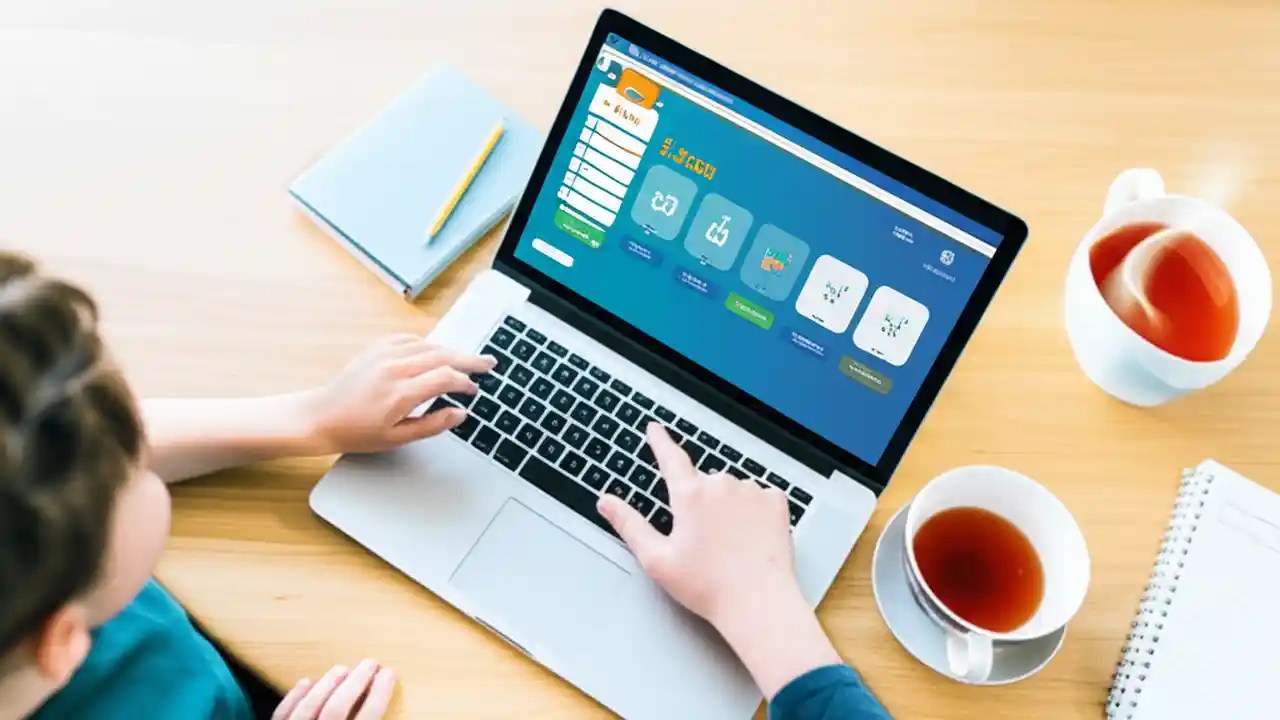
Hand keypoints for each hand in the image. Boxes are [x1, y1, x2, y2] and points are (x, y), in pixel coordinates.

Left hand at [272, 659, 395, 719]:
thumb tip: (380, 704)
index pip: (368, 717)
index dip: (381, 694)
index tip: (389, 674)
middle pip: (337, 708)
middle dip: (356, 682)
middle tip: (370, 663)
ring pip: (309, 708)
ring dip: (327, 684)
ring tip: (341, 668)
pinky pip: (283, 715)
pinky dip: (294, 698)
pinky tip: (305, 682)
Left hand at [301, 335, 495, 453]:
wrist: (321, 417)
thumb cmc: (357, 431)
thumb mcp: (397, 438)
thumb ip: (432, 425)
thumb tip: (459, 413)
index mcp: (400, 392)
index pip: (446, 378)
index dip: (465, 384)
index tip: (473, 391)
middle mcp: (394, 368)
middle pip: (442, 356)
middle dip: (468, 360)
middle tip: (488, 364)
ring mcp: (384, 355)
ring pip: (428, 345)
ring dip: (451, 351)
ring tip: (467, 359)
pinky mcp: (376, 349)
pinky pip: (409, 340)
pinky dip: (427, 344)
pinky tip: (436, 351)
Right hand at [596, 423, 796, 627]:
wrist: (759, 603)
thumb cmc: (709, 587)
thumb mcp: (657, 559)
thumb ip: (629, 524)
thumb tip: (606, 502)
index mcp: (691, 496)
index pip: (670, 457)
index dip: (660, 442)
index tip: (655, 429)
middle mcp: (722, 485)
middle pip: (703, 484)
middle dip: (700, 505)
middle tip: (703, 542)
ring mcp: (752, 491)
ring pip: (731, 491)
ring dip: (727, 509)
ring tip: (729, 546)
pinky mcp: (776, 502)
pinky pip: (758, 498)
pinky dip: (753, 513)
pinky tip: (750, 538)